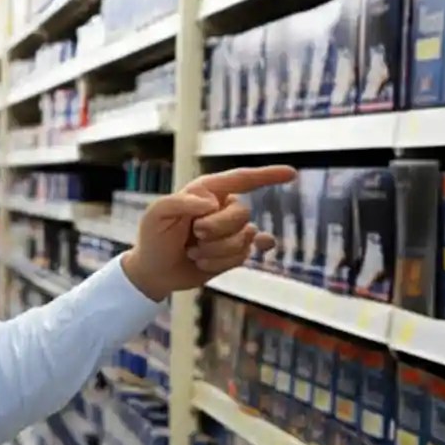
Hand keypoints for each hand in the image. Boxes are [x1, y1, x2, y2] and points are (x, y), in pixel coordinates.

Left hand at [122, 165, 296, 300]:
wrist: (154, 271)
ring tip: (193, 252)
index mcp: (206, 191)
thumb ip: (181, 203)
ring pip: (244, 238)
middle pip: (242, 213)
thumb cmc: (153, 237)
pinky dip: (224, 261)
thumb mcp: (157, 215)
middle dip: (217, 229)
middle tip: (194, 235)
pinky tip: (237, 254)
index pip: (241, 179)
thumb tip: (212, 203)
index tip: (292, 173)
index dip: (267, 175)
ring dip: (215, 250)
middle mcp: (222, 208)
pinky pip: (243, 255)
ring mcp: (230, 232)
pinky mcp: (232, 253)